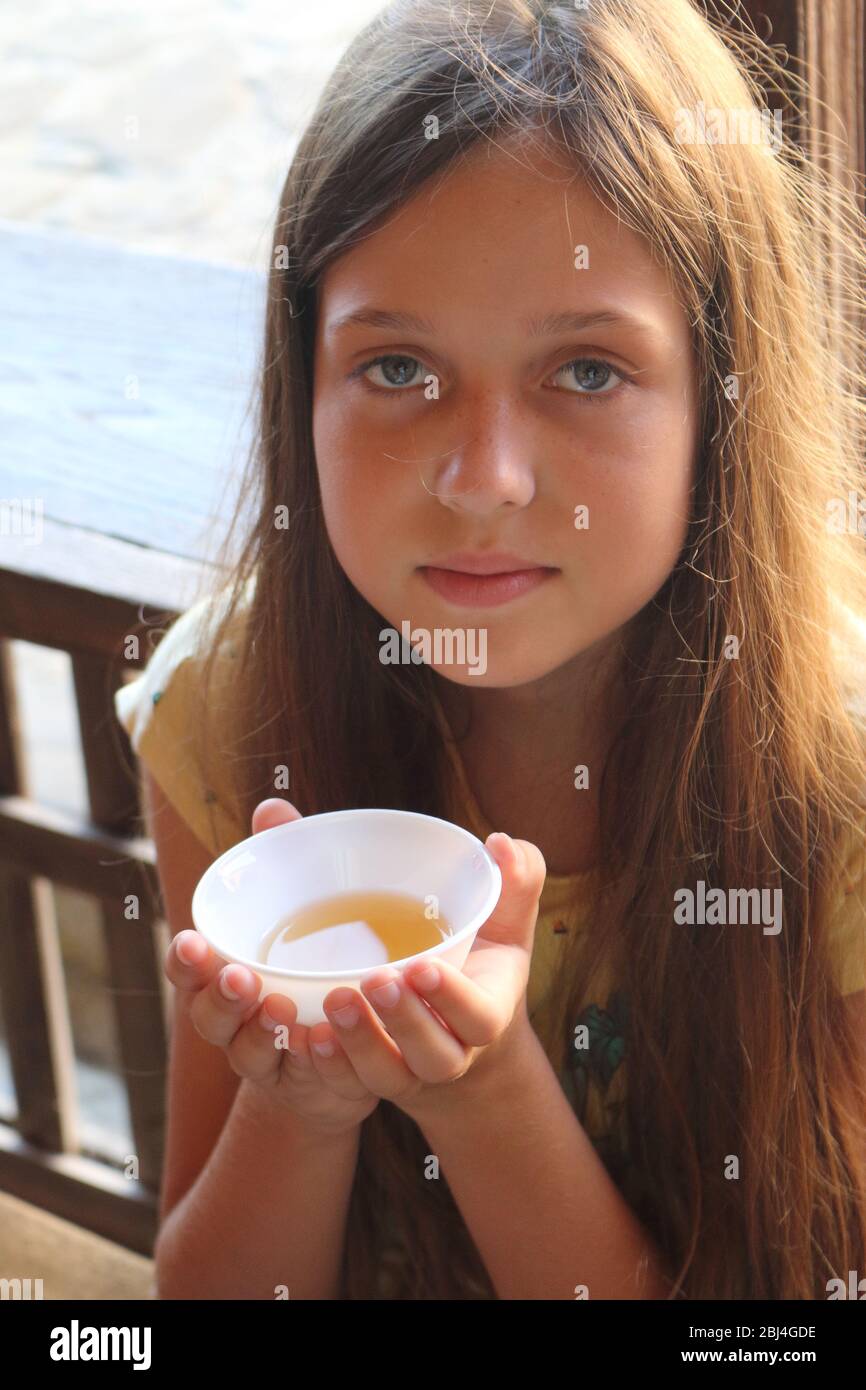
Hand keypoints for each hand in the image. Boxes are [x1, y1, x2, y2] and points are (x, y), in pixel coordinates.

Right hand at [164, 798, 380, 1138]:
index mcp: (223, 977)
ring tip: (280, 1009)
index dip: (185, 961)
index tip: (192, 941)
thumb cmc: (306, 966)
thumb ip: (282, 860)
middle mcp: (235, 1023)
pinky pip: (308, 1078)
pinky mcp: (311, 1085)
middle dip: (218, 997)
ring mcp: (269, 1059)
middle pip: (208, 1017)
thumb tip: (272, 806)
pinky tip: (327, 1043)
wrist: (337, 1053)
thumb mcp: (298, 911)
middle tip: (237, 975)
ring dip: (260, 1032)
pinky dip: (314, 1062)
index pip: (188, 971)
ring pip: (249, 1054)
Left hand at [315, 831, 545, 1122]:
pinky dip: (327, 1064)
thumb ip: (516, 879)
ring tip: (334, 1002)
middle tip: (374, 979)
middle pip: (435, 1055)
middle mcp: (451, 1050)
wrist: (455, 1027)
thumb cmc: (482, 960)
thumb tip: (501, 843)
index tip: (422, 966)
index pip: (480, 1017)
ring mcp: (409, 1070)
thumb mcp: (505, 921)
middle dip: (405, 1022)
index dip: (454, 999)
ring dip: (360, 1045)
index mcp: (486, 1011)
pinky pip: (348, 1084)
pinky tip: (304, 1034)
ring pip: (387, 1075)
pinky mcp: (368, 1074)